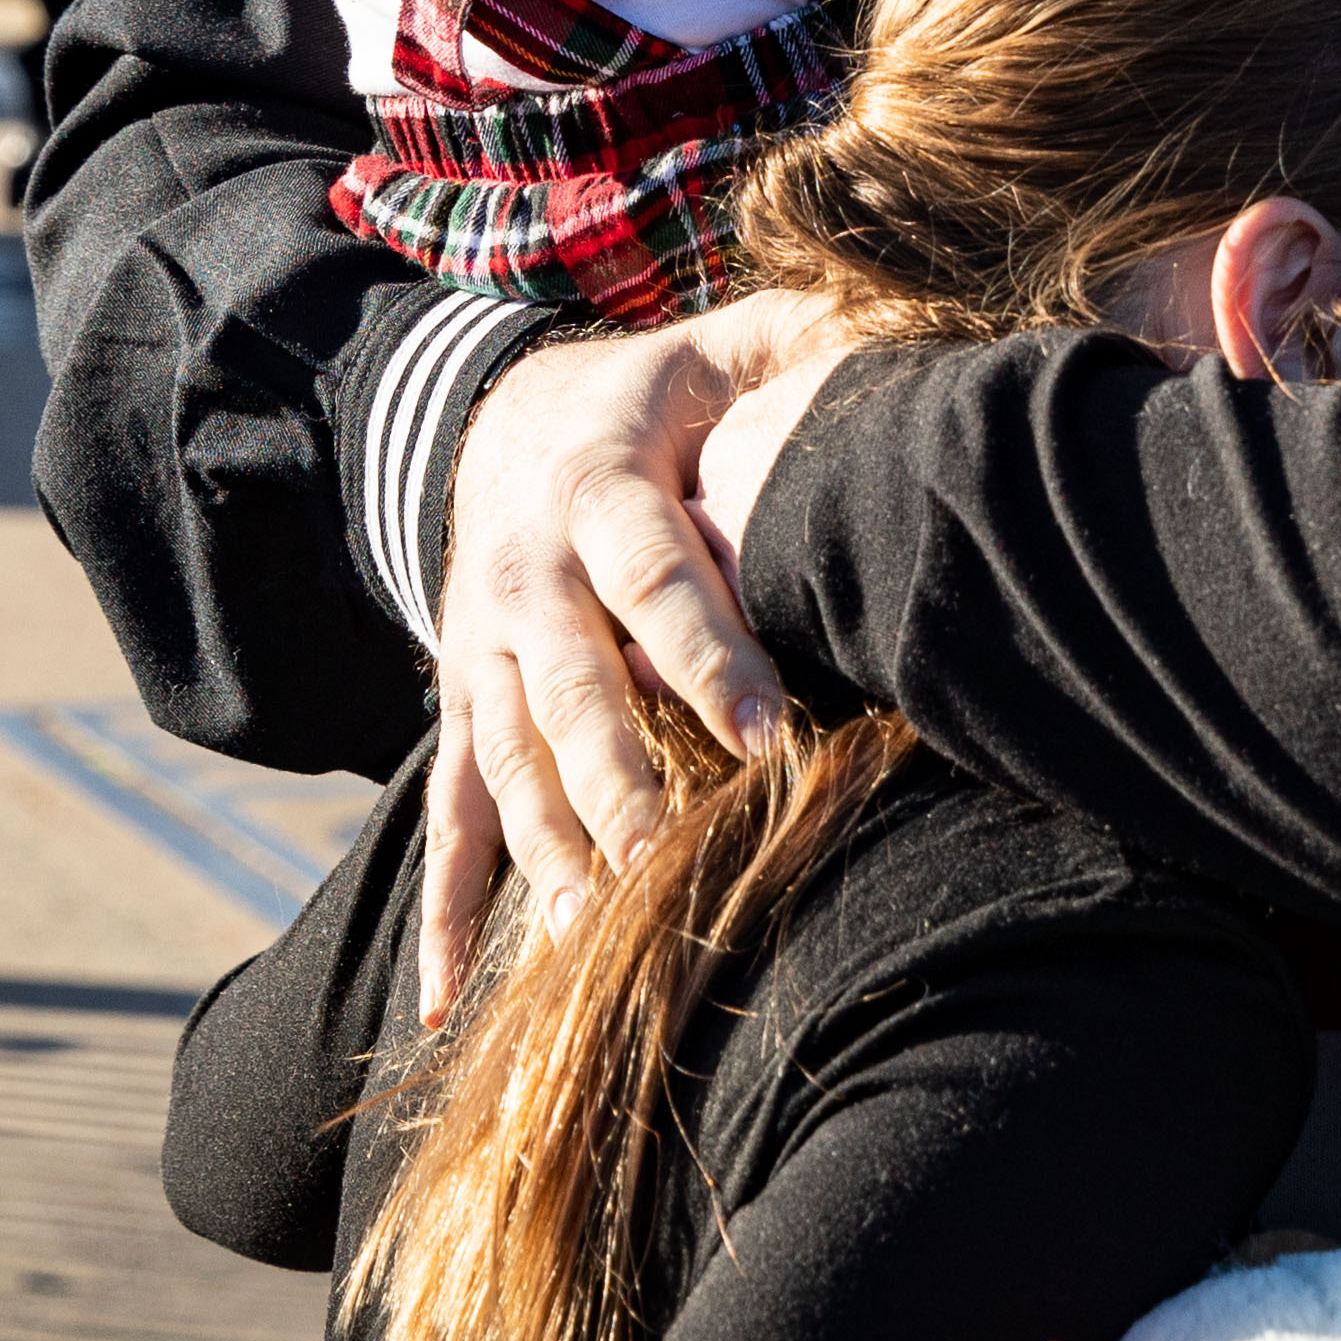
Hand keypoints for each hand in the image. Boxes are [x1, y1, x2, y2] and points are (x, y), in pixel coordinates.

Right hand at [415, 288, 840, 1023]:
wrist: (493, 415)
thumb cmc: (653, 397)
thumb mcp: (716, 347)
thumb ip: (800, 344)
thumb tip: (896, 348)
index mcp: (597, 485)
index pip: (653, 576)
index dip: (706, 653)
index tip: (766, 729)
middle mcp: (524, 576)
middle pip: (570, 692)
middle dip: (620, 781)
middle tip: (671, 860)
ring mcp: (481, 650)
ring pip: (508, 765)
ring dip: (548, 856)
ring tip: (594, 937)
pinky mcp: (462, 707)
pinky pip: (446, 814)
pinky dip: (444, 909)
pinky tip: (444, 996)